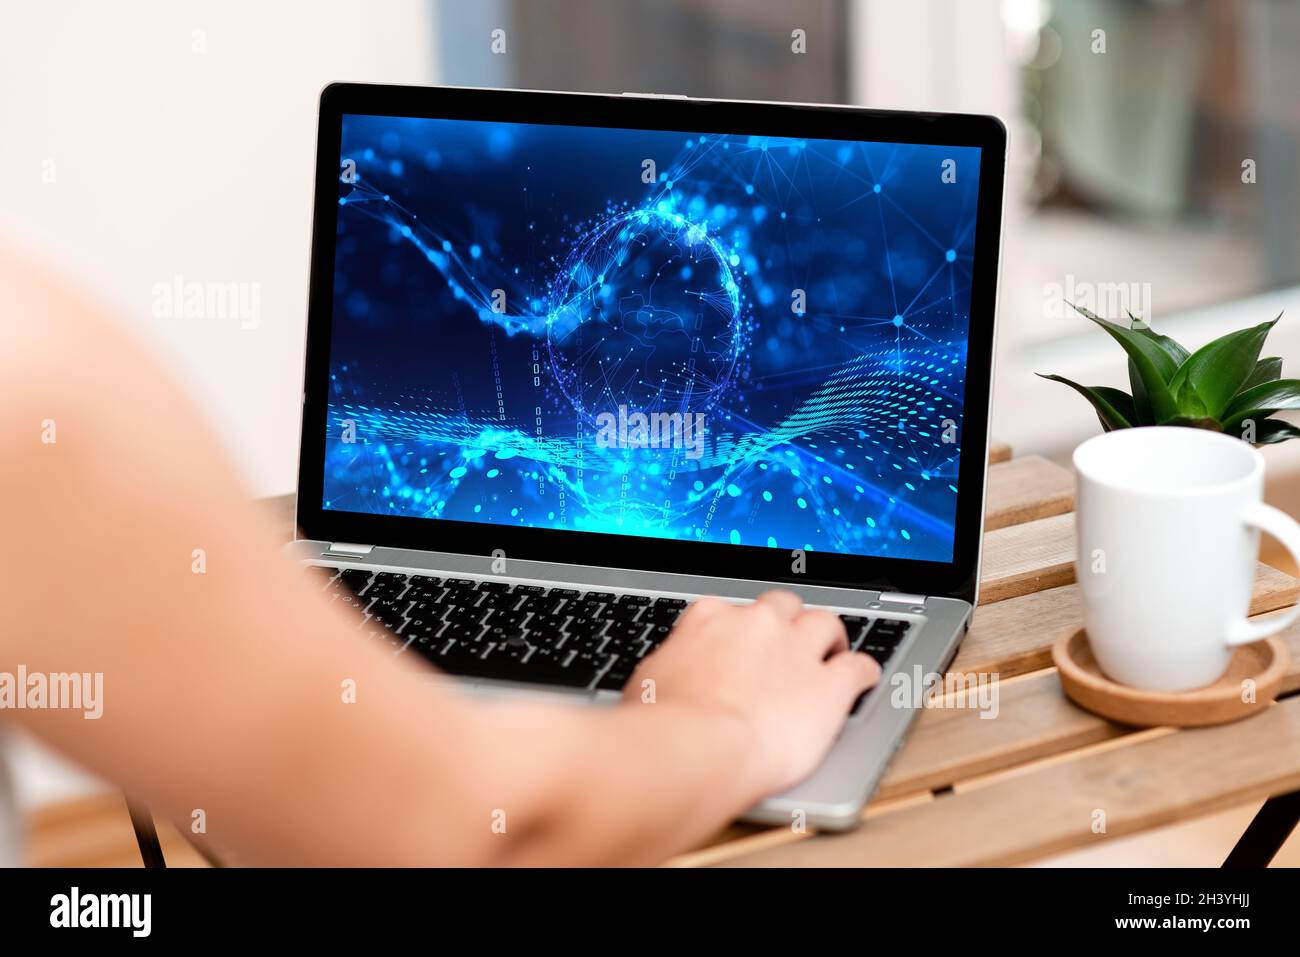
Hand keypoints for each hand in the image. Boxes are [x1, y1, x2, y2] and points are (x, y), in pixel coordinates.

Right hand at [627, 590, 880, 798]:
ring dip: (829, 636)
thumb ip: (670, 669)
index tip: (737, 645)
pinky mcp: (829, 686)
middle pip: (781, 605)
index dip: (737, 630)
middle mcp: (755, 624)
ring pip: (825, 623)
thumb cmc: (661, 725)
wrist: (696, 749)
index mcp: (708, 619)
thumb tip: (664, 678)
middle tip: (788, 641)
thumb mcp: (647, 684)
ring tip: (832, 650)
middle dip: (787, 621)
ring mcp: (795, 651)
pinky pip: (859, 667)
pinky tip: (866, 679)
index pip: (728, 610)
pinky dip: (865, 672)